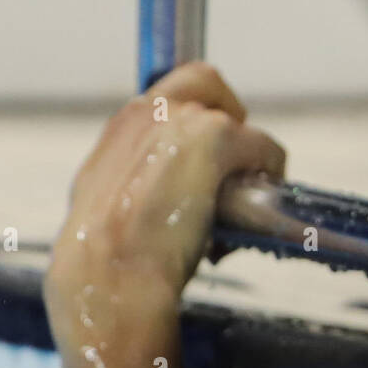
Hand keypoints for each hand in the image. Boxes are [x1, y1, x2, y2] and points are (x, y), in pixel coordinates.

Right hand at [44, 62, 285, 367]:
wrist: (108, 283)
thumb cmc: (100, 271)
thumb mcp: (98, 220)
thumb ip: (125, 196)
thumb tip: (145, 211)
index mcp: (117, 136)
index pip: (164, 100)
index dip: (192, 119)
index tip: (202, 158)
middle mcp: (145, 114)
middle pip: (203, 85)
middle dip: (227, 119)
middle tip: (237, 166)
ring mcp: (181, 121)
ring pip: (235, 121)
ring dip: (246, 160)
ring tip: (241, 210)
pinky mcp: (215, 140)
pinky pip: (264, 148)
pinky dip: (269, 176)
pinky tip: (258, 217)